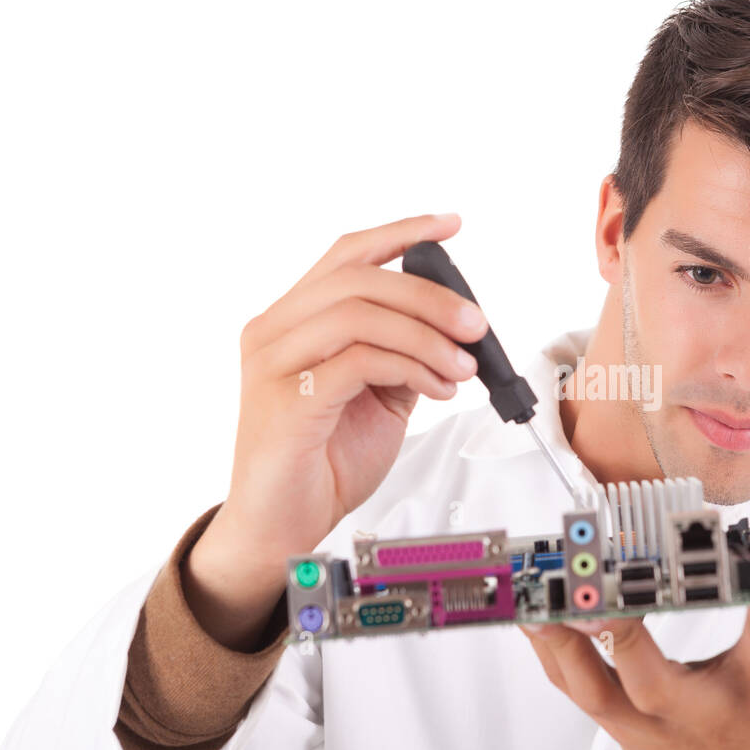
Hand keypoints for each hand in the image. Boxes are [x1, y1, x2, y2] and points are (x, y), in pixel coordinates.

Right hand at [185, 213, 489, 648]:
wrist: (284, 525)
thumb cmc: (324, 461)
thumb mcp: (379, 396)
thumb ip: (402, 354)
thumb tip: (452, 327)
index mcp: (292, 320)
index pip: (345, 254)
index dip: (400, 232)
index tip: (450, 224)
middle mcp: (273, 331)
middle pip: (359, 278)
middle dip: (430, 295)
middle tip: (476, 324)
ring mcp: (273, 364)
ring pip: (359, 315)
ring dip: (426, 336)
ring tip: (464, 367)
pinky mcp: (285, 401)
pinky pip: (357, 361)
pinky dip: (410, 368)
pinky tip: (438, 389)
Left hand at [520, 592, 749, 749]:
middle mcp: (700, 708)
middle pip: (654, 680)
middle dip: (624, 637)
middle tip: (598, 591)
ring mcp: (655, 724)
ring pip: (596, 689)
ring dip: (562, 643)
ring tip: (537, 597)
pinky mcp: (624, 730)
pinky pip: (578, 691)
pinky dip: (552, 655)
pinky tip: (533, 619)